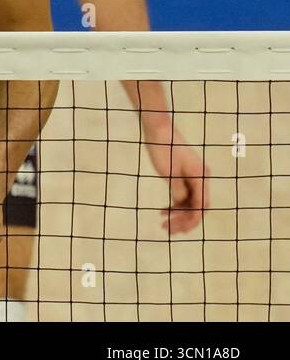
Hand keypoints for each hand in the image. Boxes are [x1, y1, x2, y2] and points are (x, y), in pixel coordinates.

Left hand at [141, 113, 209, 233]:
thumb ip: (178, 190)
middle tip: (167, 230)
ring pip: (191, 202)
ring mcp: (195, 176)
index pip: (200, 207)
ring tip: (164, 224)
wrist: (158, 130)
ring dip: (179, 214)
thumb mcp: (168, 173)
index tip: (176, 230)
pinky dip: (176, 204)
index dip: (189, 221)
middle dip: (184, 221)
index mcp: (201, 177)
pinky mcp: (186, 175)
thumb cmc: (163, 149)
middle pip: (198, 207)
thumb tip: (182, 205)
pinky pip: (185, 195)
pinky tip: (163, 211)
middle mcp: (202, 178)